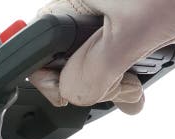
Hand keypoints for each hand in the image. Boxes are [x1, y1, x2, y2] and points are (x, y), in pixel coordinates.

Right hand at [30, 0, 174, 113]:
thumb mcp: (130, 34)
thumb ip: (92, 70)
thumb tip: (73, 94)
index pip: (38, 47)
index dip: (52, 76)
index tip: (74, 90)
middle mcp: (85, 6)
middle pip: (64, 59)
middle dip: (88, 84)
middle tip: (115, 88)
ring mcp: (105, 17)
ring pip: (89, 64)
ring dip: (109, 86)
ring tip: (131, 92)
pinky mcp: (127, 28)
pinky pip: (112, 61)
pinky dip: (123, 79)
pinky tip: (136, 89)